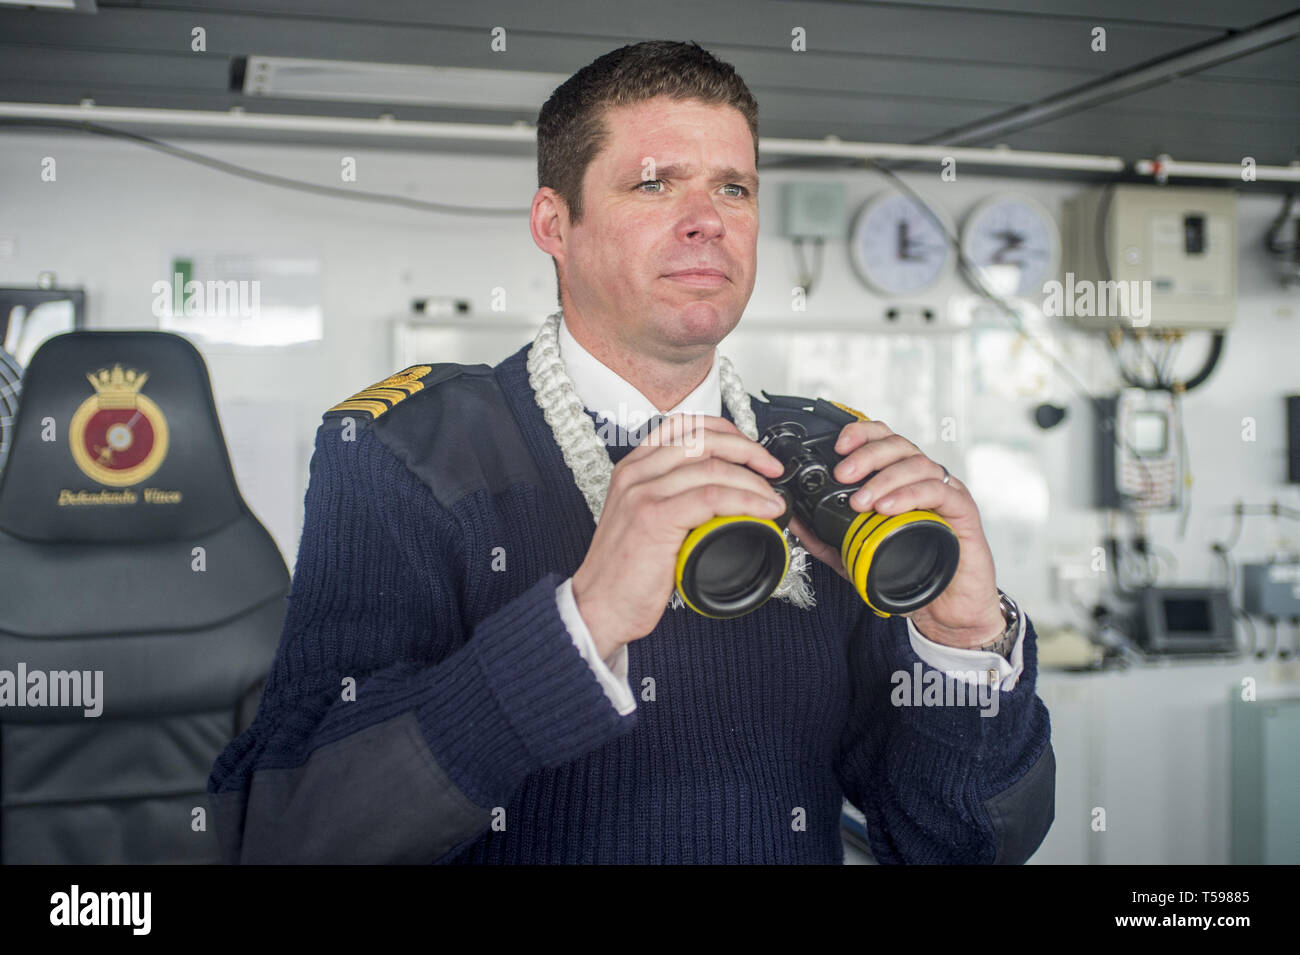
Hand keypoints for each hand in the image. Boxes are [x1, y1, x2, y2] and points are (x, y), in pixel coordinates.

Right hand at [571, 413, 786, 659]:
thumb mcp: (644, 521)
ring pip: (712, 468)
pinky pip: (712, 497)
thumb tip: (722, 496)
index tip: (752, 451)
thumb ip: (672, 499)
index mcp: (633, 468)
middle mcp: (635, 474)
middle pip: (703, 440)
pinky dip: (746, 501)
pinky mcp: (655, 517)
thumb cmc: (623, 573)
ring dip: (753, 481)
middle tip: (772, 470)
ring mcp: (643, 493)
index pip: (684, 426)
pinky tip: (762, 510)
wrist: (599, 606)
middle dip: (748, 450)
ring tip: (772, 499)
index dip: (726, 432)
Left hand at [788, 418, 1003, 648]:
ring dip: (885, 478)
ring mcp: (945, 492)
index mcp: (901, 480)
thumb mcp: (858, 554)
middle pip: (898, 445)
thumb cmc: (911, 573)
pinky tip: (888, 508)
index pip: (883, 440)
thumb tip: (795, 522)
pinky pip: (939, 491)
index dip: (861, 434)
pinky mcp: (963, 512)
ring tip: (862, 501)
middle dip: (866, 455)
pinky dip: (910, 495)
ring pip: (918, 464)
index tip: (838, 446)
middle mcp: (924, 480)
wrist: (948, 606)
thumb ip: (827, 538)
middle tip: (842, 475)